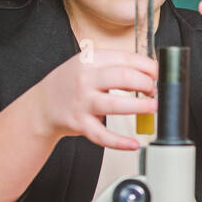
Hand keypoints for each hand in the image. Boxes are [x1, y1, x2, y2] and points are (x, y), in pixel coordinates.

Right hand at [33, 48, 158, 149]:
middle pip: (124, 77)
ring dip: (139, 107)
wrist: (42, 105)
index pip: (126, 58)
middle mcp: (85, 79)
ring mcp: (82, 102)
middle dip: (146, 84)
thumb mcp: (89, 65)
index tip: (159, 74)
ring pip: (115, 105)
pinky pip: (102, 135)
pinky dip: (119, 142)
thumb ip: (115, 66)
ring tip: (153, 107)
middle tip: (155, 91)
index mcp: (90, 60)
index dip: (148, 66)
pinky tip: (133, 144)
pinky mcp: (80, 124)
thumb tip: (151, 73)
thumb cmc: (71, 84)